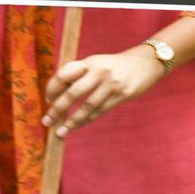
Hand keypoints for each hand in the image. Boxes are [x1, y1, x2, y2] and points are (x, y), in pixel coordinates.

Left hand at [42, 46, 165, 137]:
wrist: (147, 62)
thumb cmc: (116, 65)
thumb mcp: (98, 63)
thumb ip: (81, 75)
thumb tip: (58, 95)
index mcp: (90, 62)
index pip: (64, 74)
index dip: (52, 88)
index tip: (47, 100)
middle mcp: (100, 71)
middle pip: (73, 93)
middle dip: (57, 109)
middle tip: (46, 121)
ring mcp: (112, 84)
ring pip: (87, 106)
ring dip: (71, 121)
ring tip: (60, 132)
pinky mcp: (122, 94)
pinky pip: (100, 111)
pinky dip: (86, 120)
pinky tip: (78, 126)